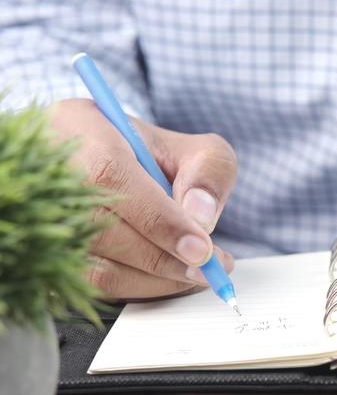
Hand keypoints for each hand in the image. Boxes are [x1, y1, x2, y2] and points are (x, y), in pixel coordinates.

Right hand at [50, 99, 236, 299]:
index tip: (203, 251)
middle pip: (103, 230)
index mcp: (84, 132)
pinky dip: (134, 288)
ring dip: (152, 281)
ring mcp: (42, 218)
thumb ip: (208, 171)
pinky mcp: (48, 256)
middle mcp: (51, 174)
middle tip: (210, 270)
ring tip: (193, 276)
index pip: (112, 177)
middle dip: (165, 260)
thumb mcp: (191, 147)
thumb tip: (201, 218)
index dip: (161, 221)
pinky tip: (163, 279)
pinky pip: (89, 286)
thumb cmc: (148, 154)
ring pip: (93, 266)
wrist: (92, 157)